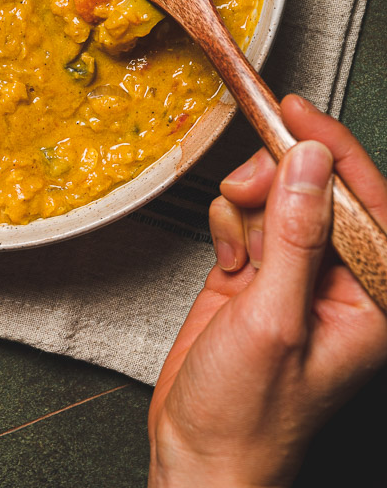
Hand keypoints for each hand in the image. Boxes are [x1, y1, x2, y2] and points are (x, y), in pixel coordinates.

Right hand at [148, 94, 386, 487]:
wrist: (198, 456)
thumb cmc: (249, 416)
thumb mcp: (274, 319)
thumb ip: (295, 234)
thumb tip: (310, 161)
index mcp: (372, 297)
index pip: (368, 203)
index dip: (336, 152)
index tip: (296, 113)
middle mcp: (340, 281)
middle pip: (319, 189)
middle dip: (279, 178)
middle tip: (246, 187)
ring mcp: (296, 274)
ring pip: (278, 195)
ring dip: (248, 202)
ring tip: (234, 236)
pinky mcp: (257, 273)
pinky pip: (247, 215)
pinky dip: (229, 222)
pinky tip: (225, 257)